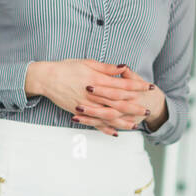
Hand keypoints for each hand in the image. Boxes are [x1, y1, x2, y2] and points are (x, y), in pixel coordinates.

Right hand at [25, 60, 152, 136]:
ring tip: (136, 125)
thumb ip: (107, 68)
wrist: (47, 79)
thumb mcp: (88, 62)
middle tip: (147, 110)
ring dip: (123, 121)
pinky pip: (95, 123)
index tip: (148, 87)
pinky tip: (115, 132)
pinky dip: (105, 129)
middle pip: (119, 103)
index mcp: (97, 79)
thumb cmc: (67, 68)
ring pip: (108, 116)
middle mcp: (94, 94)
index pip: (122, 84)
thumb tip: (123, 68)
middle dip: (135, 107)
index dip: (137, 86)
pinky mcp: (80, 112)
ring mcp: (87, 105)